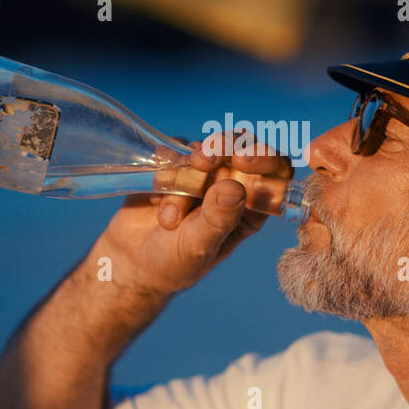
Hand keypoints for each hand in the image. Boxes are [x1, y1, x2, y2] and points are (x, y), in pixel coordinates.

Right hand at [97, 135, 293, 297]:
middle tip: (201, 160)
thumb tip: (235, 186)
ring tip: (169, 217)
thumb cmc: (174, 262)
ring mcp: (203, 174)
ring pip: (204, 150)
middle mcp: (232, 185)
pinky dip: (164, 170)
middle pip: (242, 146)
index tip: (242, 159)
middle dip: (222, 148)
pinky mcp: (175, 165)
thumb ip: (217, 218)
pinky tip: (154, 198)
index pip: (276, 171)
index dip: (265, 157)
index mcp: (252, 207)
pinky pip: (174, 151)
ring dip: (183, 178)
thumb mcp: (197, 246)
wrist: (133, 262)